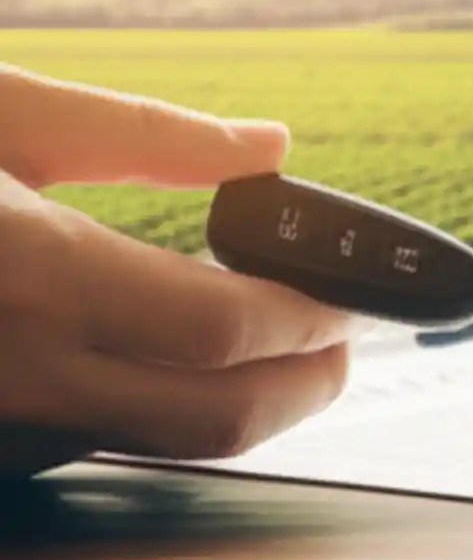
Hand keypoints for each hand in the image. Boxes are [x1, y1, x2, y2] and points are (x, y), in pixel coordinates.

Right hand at [0, 64, 357, 475]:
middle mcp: (21, 376)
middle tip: (342, 345)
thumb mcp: (6, 112)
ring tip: (278, 350)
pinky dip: (162, 413)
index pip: (229, 327)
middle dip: (307, 387)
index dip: (311, 317)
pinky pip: (96, 447)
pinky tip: (177, 366)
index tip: (352, 297)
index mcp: (38, 279)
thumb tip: (272, 149)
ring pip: (165, 444)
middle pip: (220, 420)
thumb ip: (151, 134)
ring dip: (245, 404)